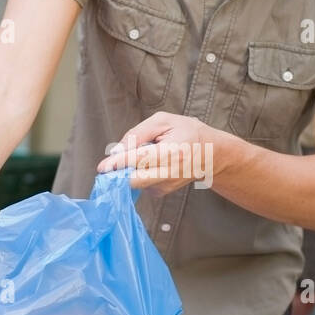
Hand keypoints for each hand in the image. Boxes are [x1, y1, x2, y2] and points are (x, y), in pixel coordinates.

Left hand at [96, 113, 222, 193]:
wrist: (211, 154)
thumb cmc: (187, 132)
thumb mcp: (163, 121)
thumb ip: (137, 134)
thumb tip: (116, 151)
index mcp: (172, 152)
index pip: (140, 160)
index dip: (119, 164)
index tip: (103, 168)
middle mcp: (170, 173)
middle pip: (134, 180)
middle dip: (118, 174)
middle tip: (108, 167)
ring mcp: (166, 186)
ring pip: (134, 183)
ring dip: (129, 172)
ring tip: (144, 157)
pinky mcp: (161, 193)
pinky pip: (139, 185)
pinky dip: (137, 175)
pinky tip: (149, 165)